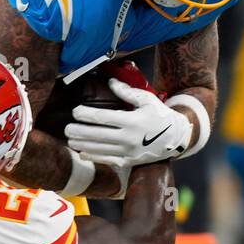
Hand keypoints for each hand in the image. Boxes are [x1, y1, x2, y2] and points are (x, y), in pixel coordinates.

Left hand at [65, 79, 192, 165]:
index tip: (75, 111)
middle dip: (80, 132)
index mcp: (133, 121)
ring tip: (70, 140)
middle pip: (98, 135)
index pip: (103, 118)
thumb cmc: (159, 115)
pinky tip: (82, 153)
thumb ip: (127, 92)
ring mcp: (129, 152)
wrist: (177, 137)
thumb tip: (110, 82)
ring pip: (100, 149)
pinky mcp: (130, 161)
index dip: (86, 115)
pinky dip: (94, 157)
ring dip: (83, 145)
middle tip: (66, 128)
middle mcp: (129, 138)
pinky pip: (108, 160)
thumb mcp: (147, 100)